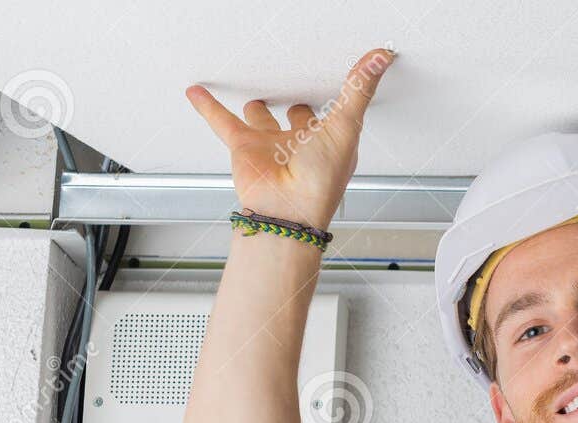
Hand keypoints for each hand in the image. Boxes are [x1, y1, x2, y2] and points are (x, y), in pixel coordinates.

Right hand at [186, 46, 395, 233]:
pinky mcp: (244, 148)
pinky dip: (208, 107)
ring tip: (253, 93)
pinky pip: (221, 121)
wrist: (287, 209)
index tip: (342, 86)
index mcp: (329, 142)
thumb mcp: (346, 125)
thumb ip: (358, 89)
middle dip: (297, 107)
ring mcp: (272, 147)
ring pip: (261, 120)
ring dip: (256, 108)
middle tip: (296, 91)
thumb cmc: (322, 179)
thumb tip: (380, 58)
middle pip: (298, 119)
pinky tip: (197, 92)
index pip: (334, 115)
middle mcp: (300, 145)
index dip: (338, 103)